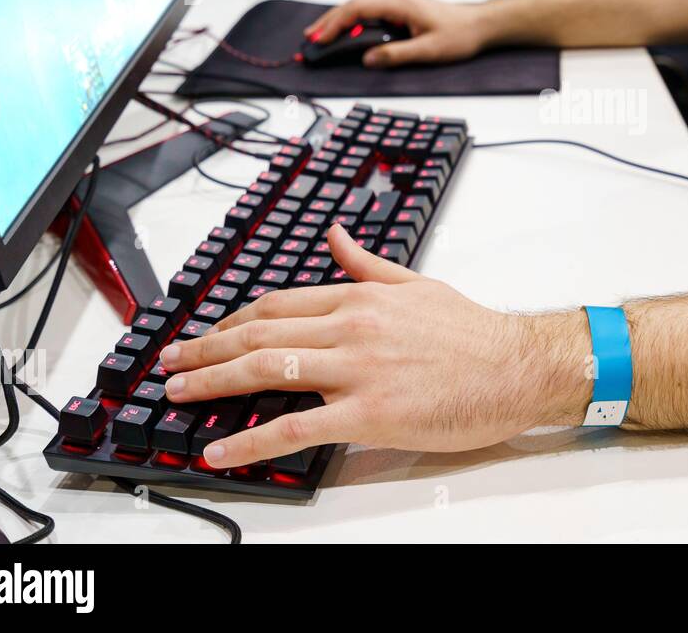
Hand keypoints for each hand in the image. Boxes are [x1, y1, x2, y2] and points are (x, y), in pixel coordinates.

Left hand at [159, 226, 590, 465]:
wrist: (518, 366)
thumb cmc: (474, 332)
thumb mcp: (417, 283)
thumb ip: (368, 263)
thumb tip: (335, 235)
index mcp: (361, 297)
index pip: (278, 303)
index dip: (232, 320)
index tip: (206, 334)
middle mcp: (352, 327)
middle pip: (260, 332)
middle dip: (205, 349)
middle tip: (169, 365)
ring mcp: (358, 369)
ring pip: (268, 369)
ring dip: (212, 382)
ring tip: (177, 395)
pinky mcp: (369, 412)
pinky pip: (295, 428)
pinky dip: (249, 442)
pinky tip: (218, 452)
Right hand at [303, 0, 493, 66]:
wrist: (483, 24)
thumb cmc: (461, 35)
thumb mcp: (429, 51)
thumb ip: (397, 54)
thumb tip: (368, 59)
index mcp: (401, 4)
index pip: (359, 8)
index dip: (336, 23)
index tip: (320, 38)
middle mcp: (397, 0)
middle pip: (355, 4)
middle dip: (330, 20)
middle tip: (310, 38)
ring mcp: (400, 4)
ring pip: (362, 7)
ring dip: (341, 20)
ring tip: (322, 36)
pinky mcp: (404, 11)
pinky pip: (372, 12)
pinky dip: (356, 21)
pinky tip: (349, 32)